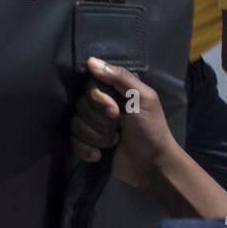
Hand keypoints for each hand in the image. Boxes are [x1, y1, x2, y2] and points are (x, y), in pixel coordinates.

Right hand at [69, 57, 178, 190]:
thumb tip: (91, 61)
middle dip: (100, 121)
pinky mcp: (88, 145)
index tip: (115, 110)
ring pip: (76, 124)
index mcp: (115, 92)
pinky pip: (73, 142)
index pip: (89, 86)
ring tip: (114, 141)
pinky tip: (100, 156)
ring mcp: (94, 126)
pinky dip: (86, 150)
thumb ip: (120, 77)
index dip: (98, 99)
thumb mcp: (143, 98)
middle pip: (80, 105)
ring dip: (96, 136)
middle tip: (119, 127)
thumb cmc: (151, 129)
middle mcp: (102, 106)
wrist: (152, 166)